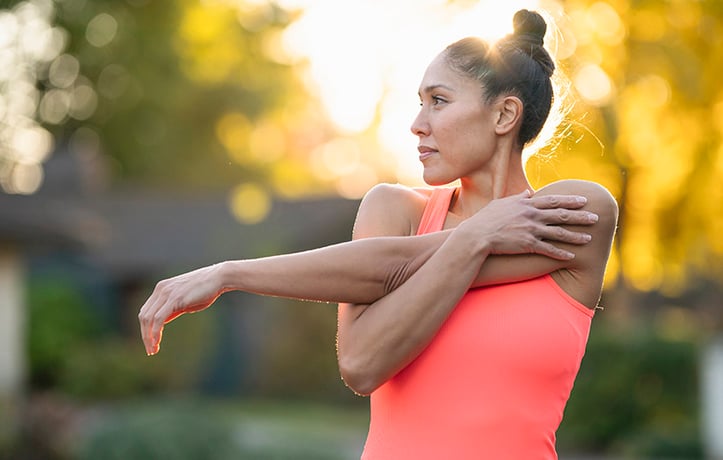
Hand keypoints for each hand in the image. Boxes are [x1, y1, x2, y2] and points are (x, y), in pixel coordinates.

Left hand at [138, 263, 225, 355]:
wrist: (218, 278)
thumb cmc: (206, 290)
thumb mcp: (185, 301)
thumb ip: (173, 309)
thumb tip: (162, 321)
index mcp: (161, 289)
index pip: (146, 311)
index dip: (145, 328)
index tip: (151, 342)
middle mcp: (160, 290)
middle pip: (144, 316)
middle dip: (145, 335)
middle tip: (151, 350)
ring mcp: (166, 293)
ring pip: (148, 318)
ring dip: (148, 337)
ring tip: (153, 350)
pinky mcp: (174, 298)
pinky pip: (158, 318)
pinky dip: (155, 332)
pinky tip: (157, 342)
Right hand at [457, 190, 597, 259]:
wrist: (477, 235)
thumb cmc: (486, 219)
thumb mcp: (502, 203)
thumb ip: (518, 198)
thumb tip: (528, 193)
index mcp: (527, 205)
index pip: (554, 200)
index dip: (570, 200)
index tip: (584, 200)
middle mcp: (532, 216)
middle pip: (562, 215)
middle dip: (581, 217)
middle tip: (596, 217)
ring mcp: (531, 230)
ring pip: (559, 233)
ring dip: (576, 236)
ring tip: (590, 238)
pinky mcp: (528, 245)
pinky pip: (549, 250)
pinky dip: (561, 253)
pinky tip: (572, 257)